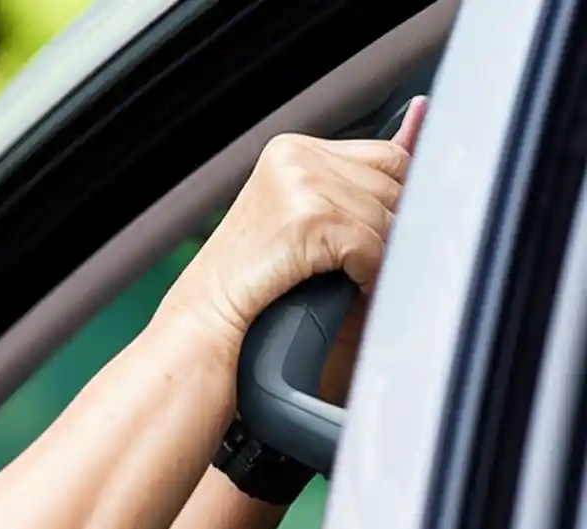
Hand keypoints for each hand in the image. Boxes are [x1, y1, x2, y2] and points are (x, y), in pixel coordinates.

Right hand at [160, 97, 427, 375]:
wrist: (208, 309)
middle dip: (386, 231)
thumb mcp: (300, 211)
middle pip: (394, 186)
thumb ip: (355, 178)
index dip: (393, 201)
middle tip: (355, 261)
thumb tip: (422, 117)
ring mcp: (301, 184)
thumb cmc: (252, 271)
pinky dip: (367, 274)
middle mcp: (297, 156)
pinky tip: (345, 285)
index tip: (380, 232)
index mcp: (293, 147)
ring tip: (347, 276)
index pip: (387, 157)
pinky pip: (372, 246)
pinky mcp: (309, 219)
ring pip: (387, 218)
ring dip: (377, 257)